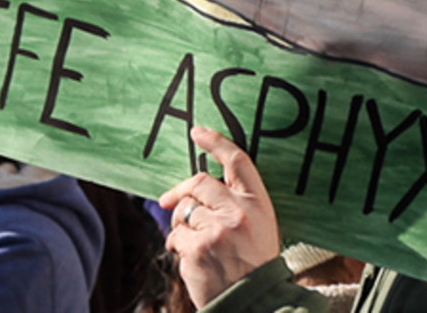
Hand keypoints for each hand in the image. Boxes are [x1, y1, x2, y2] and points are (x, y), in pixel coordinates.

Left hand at [159, 127, 280, 308]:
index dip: (216, 142)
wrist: (256, 304)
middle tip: (166, 200)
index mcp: (258, 203)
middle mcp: (239, 212)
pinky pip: (176, 236)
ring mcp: (218, 230)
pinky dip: (177, 245)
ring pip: (184, 212)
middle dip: (180, 191)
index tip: (198, 132)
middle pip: (199, 183)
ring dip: (180, 225)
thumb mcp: (260, 227)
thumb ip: (235, 204)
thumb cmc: (255, 265)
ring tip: (192, 243)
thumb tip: (195, 189)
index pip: (238, 161)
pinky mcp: (198, 248)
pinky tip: (190, 258)